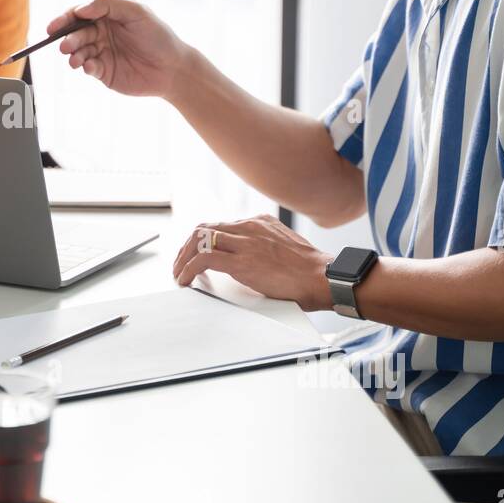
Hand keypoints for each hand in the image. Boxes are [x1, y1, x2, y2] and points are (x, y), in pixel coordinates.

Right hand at [49, 0, 192, 98]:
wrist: (173, 68)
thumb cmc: (158, 36)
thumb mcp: (136, 12)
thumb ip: (108, 4)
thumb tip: (80, 9)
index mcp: (107, 16)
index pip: (80, 15)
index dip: (65, 20)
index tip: (54, 26)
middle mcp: (102, 34)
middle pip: (76, 34)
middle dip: (68, 39)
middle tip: (64, 46)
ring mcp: (102, 53)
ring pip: (78, 52)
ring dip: (73, 54)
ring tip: (74, 58)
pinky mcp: (104, 73)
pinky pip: (88, 68)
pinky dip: (85, 67)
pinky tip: (89, 66)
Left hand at [172, 213, 333, 311]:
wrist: (324, 278)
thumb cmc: (309, 270)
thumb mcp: (283, 246)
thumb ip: (263, 246)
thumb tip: (248, 260)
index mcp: (259, 222)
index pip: (219, 225)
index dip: (201, 240)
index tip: (194, 253)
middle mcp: (249, 227)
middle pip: (204, 229)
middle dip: (186, 247)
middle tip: (180, 264)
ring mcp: (245, 243)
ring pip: (199, 239)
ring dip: (183, 258)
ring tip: (179, 274)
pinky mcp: (242, 262)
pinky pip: (203, 259)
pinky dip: (188, 269)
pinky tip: (185, 280)